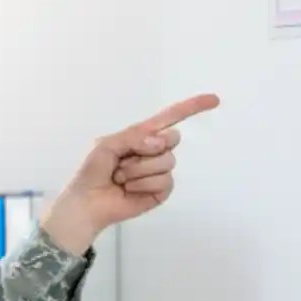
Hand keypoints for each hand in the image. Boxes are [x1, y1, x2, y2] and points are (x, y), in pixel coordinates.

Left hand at [41, 94, 220, 254]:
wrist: (87, 201)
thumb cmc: (91, 171)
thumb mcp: (107, 144)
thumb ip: (134, 136)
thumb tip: (161, 141)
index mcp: (141, 136)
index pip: (170, 118)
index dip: (192, 107)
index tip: (214, 99)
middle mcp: (154, 151)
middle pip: (172, 139)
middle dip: (147, 148)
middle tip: (122, 159)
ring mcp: (159, 171)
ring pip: (167, 162)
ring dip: (138, 170)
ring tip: (121, 177)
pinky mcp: (161, 191)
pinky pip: (164, 182)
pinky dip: (143, 184)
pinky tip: (129, 189)